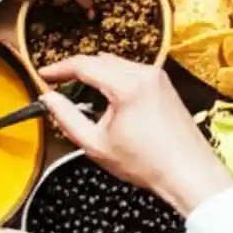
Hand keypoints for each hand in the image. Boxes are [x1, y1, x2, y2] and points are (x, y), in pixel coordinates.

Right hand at [38, 54, 232, 214]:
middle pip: (100, 60)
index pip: (84, 65)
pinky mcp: (165, 84)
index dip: (59, 68)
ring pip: (116, 64)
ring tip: (80, 95)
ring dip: (96, 74)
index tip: (42, 75)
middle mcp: (144, 73)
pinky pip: (132, 72)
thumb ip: (67, 118)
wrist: (189, 173)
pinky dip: (114, 79)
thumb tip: (49, 99)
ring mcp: (158, 77)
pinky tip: (107, 100)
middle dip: (77, 70)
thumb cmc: (145, 163)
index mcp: (127, 85)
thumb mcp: (97, 145)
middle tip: (58, 85)